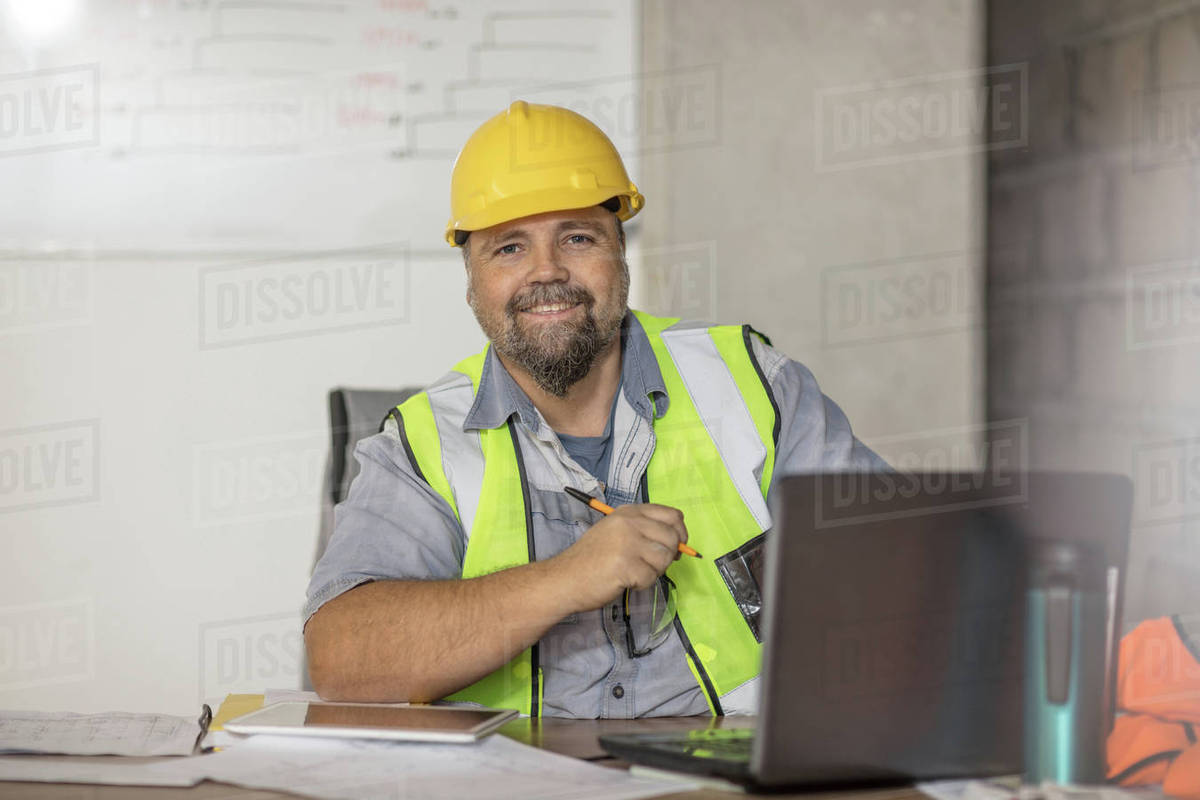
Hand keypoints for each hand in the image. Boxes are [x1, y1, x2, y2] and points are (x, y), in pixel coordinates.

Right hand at [550, 503, 688, 612]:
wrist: (564, 579)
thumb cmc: (591, 559)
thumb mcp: (616, 532)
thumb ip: (644, 531)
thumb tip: (679, 543)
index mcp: (628, 512)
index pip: (672, 515)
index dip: (680, 532)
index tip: (676, 546)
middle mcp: (629, 522)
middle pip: (672, 537)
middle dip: (668, 556)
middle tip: (651, 565)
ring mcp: (628, 542)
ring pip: (664, 558)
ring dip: (654, 571)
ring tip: (634, 572)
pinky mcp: (626, 564)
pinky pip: (651, 577)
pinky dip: (641, 584)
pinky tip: (624, 580)